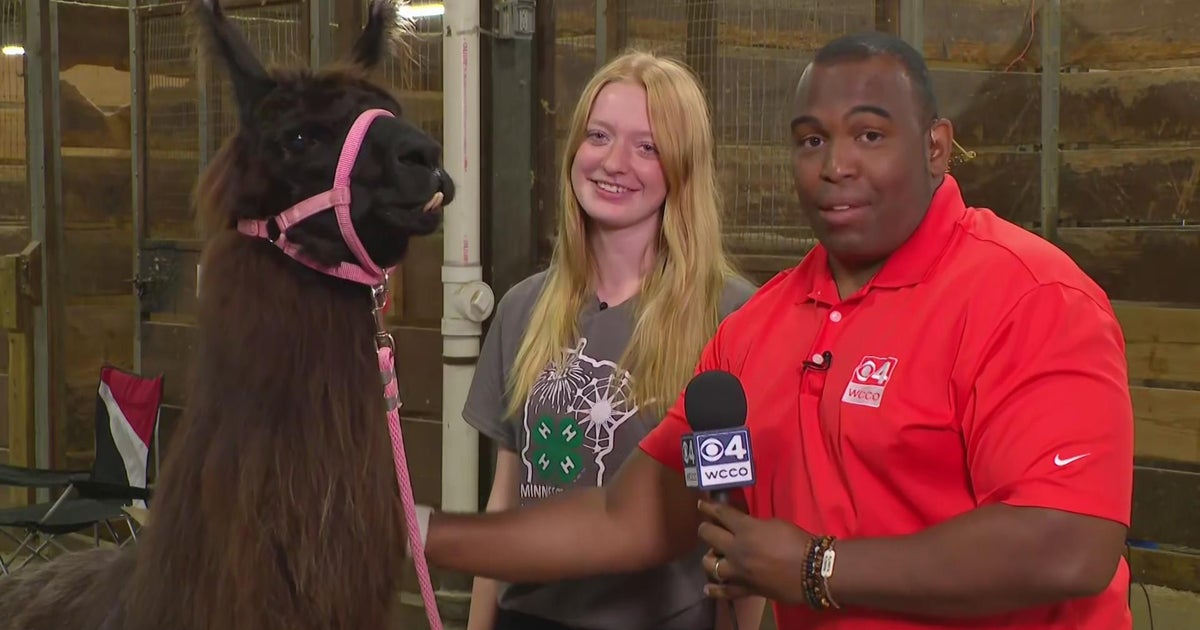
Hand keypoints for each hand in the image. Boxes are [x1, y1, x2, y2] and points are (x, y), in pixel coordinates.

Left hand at [696, 498, 814, 605]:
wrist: (812, 571)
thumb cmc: (797, 542)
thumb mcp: (774, 524)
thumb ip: (754, 525)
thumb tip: (743, 527)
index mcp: (745, 529)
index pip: (721, 514)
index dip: (709, 508)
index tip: (701, 504)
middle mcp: (736, 549)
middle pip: (708, 535)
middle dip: (706, 529)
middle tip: (709, 529)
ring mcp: (738, 571)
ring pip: (709, 564)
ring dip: (710, 557)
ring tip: (715, 556)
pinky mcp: (745, 589)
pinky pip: (723, 591)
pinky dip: (714, 589)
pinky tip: (708, 587)